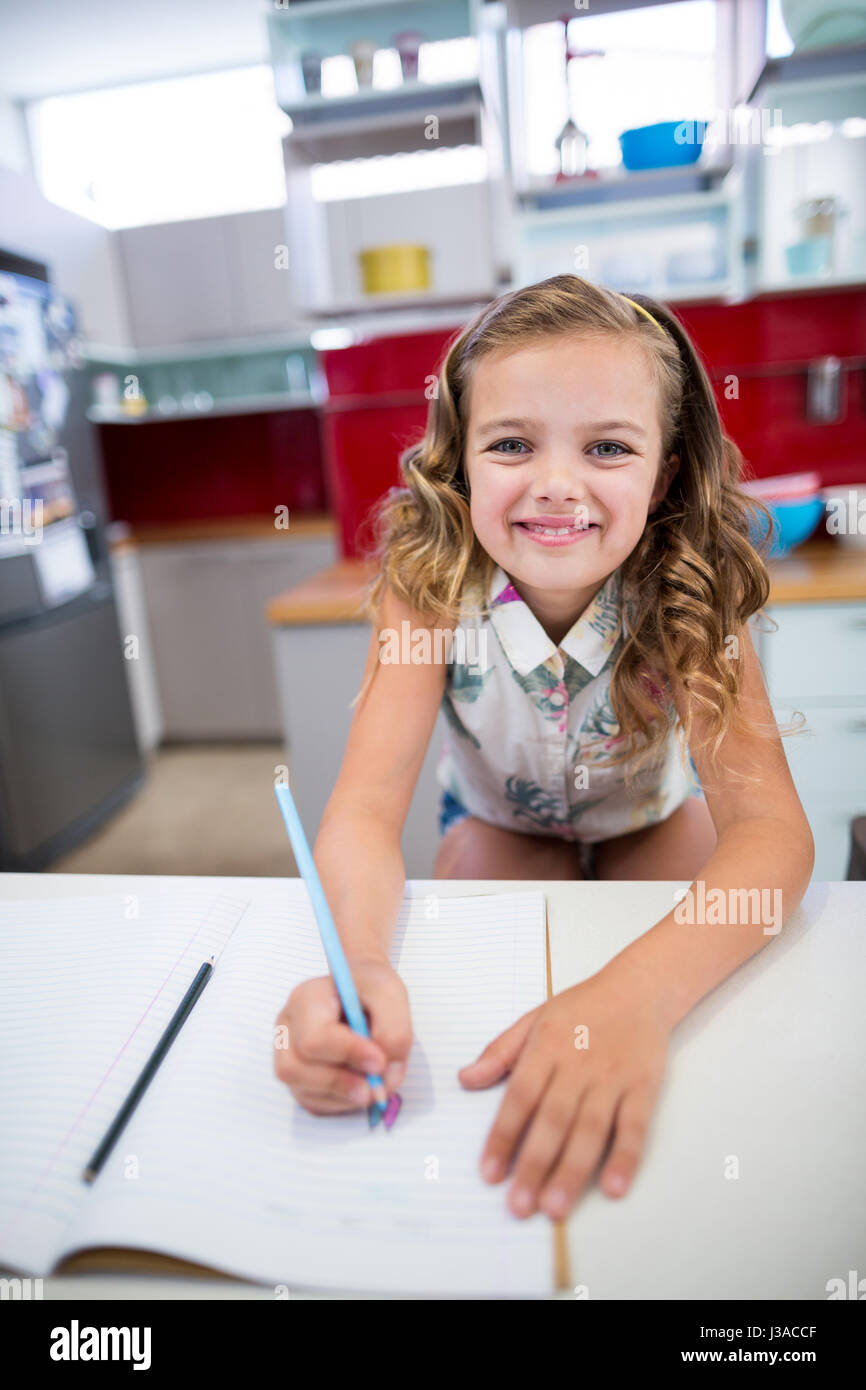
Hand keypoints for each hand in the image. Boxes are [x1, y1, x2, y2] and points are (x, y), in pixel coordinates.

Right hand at [274, 957, 411, 1113]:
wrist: (362, 991)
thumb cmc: (371, 989)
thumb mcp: (390, 993)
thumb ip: (394, 1030)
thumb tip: (383, 1070)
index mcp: (306, 999)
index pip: (313, 1038)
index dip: (347, 1054)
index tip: (380, 1061)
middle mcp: (288, 1028)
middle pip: (295, 1069)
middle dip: (342, 1081)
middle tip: (376, 1083)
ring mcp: (287, 1055)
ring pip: (301, 1090)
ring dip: (343, 1095)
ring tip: (372, 1082)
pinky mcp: (298, 1079)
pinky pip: (312, 1103)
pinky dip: (342, 1102)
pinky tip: (360, 1083)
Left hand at [458, 970, 670, 1219]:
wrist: (639, 988)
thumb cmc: (582, 1008)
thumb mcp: (534, 1019)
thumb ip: (500, 1052)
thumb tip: (465, 1079)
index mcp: (547, 1046)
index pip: (520, 1097)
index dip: (503, 1136)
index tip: (490, 1173)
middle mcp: (579, 1064)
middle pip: (553, 1120)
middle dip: (534, 1165)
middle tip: (519, 1206)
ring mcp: (612, 1077)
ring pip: (591, 1129)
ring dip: (573, 1171)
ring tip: (555, 1207)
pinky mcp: (643, 1087)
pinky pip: (635, 1126)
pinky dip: (626, 1158)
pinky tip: (613, 1188)